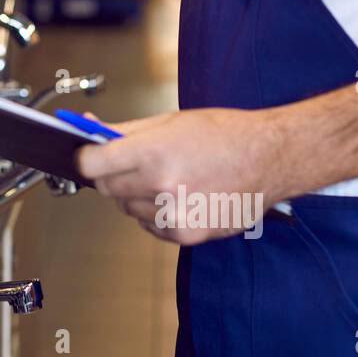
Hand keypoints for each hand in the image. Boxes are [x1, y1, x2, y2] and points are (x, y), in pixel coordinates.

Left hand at [75, 108, 287, 244]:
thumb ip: (124, 131)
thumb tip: (88, 129)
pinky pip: (149, 226)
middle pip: (106, 188)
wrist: (270, 159)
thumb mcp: (169, 121)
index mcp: (154, 152)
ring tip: (166, 178)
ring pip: (127, 209)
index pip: (91, 164)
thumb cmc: (224, 135)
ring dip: (135, 195)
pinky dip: (154, 214)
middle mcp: (161, 185)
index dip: (87, 158)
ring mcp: (174, 214)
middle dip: (112, 175)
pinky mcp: (186, 234)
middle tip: (132, 164)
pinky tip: (179, 195)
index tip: (90, 156)